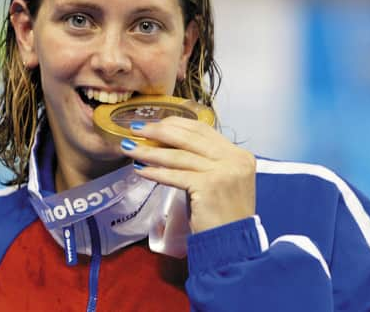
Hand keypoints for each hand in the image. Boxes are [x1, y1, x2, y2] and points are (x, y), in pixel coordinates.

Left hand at [120, 116, 256, 233]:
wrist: (232, 245)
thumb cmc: (221, 215)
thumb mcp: (219, 180)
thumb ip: (202, 161)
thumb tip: (165, 144)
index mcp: (238, 154)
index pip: (203, 129)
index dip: (176, 123)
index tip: (155, 123)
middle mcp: (234, 159)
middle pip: (189, 137)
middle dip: (159, 130)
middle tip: (136, 129)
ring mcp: (224, 171)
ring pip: (178, 156)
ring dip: (150, 151)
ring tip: (131, 148)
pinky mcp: (209, 186)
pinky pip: (175, 175)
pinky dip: (155, 172)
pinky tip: (140, 170)